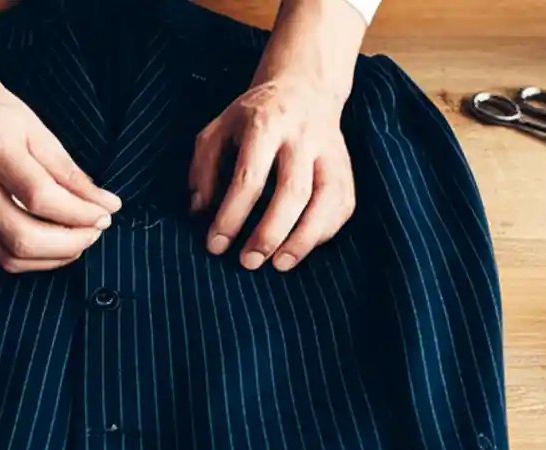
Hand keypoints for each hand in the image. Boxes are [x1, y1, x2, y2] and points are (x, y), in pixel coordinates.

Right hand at [0, 0, 120, 273]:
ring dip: (51, 258)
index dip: (78, 213)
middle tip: (93, 232)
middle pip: (22, 237)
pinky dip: (30, 257)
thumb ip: (70, 172)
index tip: (104, 214)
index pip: (40, 197)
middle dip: (68, 244)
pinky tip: (50, 244)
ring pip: (8, 256)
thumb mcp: (38, 131)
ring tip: (76, 241)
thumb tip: (105, 205)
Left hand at [189, 79, 354, 271]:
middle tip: (248, 262)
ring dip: (304, 239)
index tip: (215, 245)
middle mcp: (303, 137)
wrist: (304, 87)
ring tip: (279, 265)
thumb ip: (203, 167)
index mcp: (266, 124)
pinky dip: (324, 232)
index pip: (249, 178)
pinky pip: (342, 205)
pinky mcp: (346, 167)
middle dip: (270, 233)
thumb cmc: (253, 116)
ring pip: (326, 200)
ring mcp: (330, 152)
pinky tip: (301, 247)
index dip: (231, 216)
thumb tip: (199, 211)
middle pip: (293, 191)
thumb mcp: (218, 128)